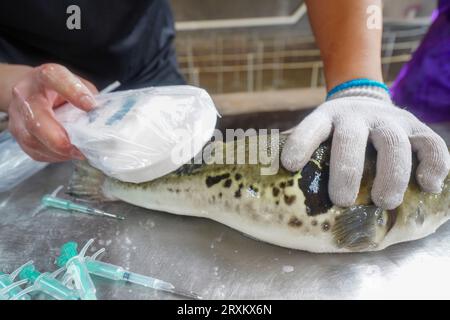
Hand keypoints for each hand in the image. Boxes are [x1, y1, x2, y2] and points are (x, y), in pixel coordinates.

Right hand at [8, 63, 97, 161]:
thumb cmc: (59, 90)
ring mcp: (17, 116)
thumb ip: (90, 97)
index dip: (73, 91)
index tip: (90, 106)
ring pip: (31, 139)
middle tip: (77, 148)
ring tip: (78, 153)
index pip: (54, 77)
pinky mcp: (18, 135)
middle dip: (57, 137)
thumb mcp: (77, 84)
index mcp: (43, 77)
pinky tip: (68, 154)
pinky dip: (54, 156)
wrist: (29, 93)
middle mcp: (26, 94)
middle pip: (35, 117)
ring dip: (58, 152)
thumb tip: (104, 119)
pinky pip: (34, 151)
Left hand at [281, 90, 449, 209]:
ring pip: (393, 142)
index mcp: (326, 117)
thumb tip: (272, 189)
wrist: (364, 101)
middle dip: (346, 169)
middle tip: (340, 199)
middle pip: (351, 139)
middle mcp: (356, 115)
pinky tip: (429, 184)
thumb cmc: (335, 131)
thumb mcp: (317, 130)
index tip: (289, 165)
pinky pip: (431, 143)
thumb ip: (305, 152)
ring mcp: (388, 119)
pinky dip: (435, 163)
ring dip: (391, 173)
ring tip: (385, 201)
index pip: (311, 126)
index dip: (301, 143)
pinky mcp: (416, 126)